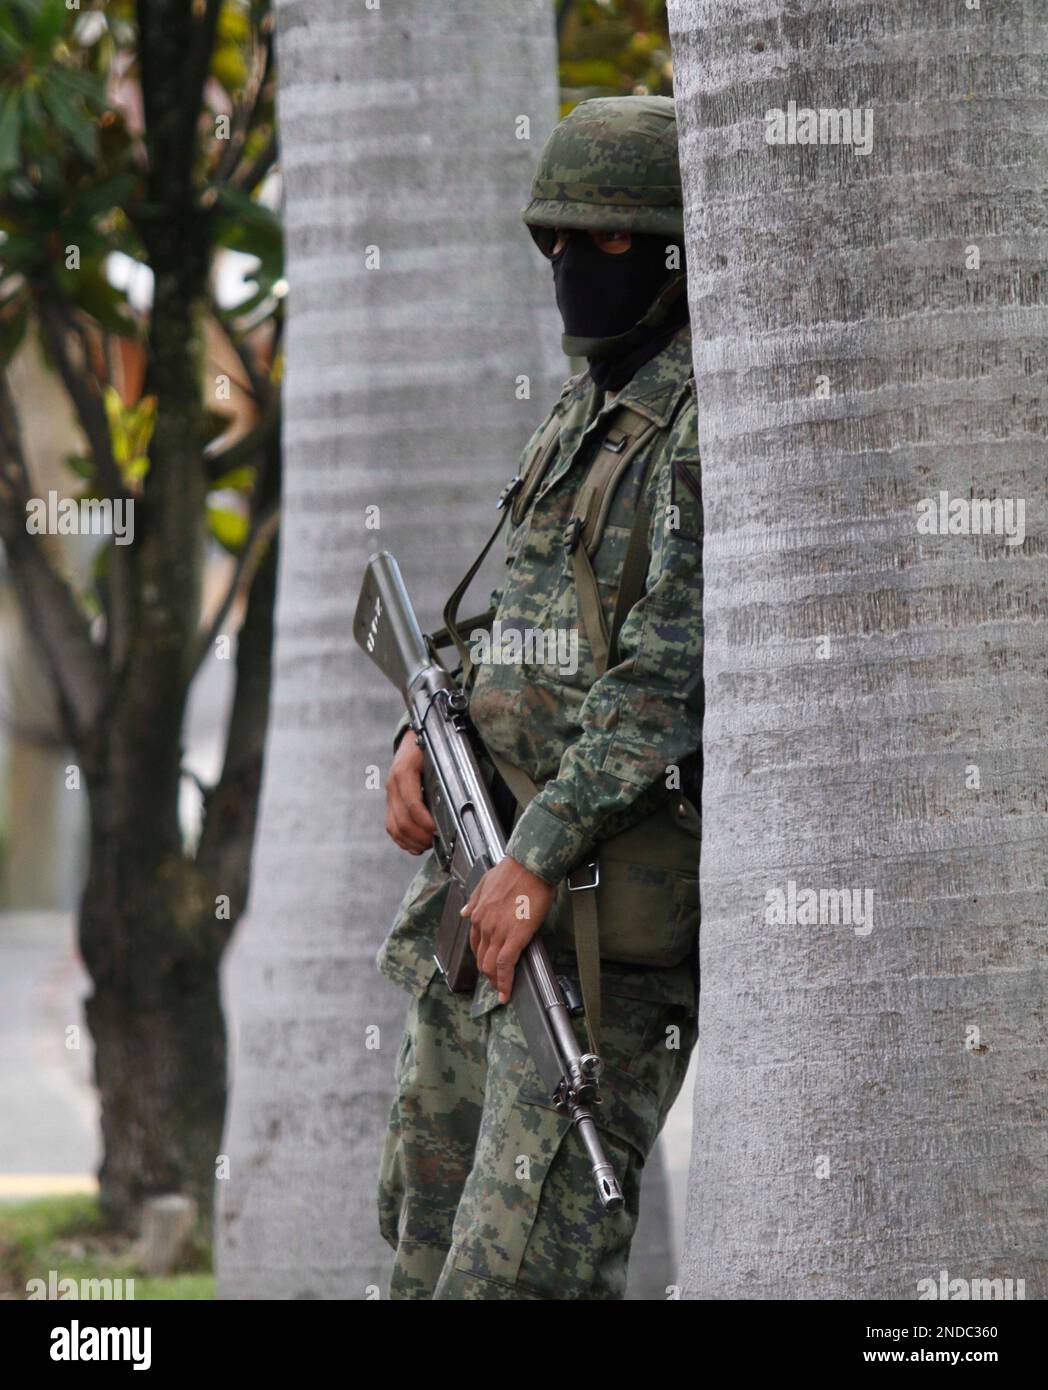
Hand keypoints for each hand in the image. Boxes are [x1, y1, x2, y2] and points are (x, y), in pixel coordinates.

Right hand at [385, 732, 435, 853]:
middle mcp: (393, 785)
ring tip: (427, 845)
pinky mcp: (390, 802)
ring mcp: (389, 795)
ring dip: (411, 840)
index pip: (412, 804)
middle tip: (435, 841)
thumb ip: (442, 775)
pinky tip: (416, 845)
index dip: (424, 821)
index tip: (437, 830)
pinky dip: (402, 839)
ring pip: (394, 827)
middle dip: (419, 835)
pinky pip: (391, 826)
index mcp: (404, 772)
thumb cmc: (427, 747)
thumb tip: (454, 800)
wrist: (411, 739)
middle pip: (402, 820)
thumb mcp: (436, 755)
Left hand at [461, 857, 554, 1002]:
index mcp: (478, 913)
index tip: (485, 964)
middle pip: (481, 957)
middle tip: (494, 981)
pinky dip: (504, 982)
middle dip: (486, 972)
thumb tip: (464, 912)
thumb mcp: (485, 882)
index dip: (480, 956)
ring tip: (500, 990)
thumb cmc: (514, 871)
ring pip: (491, 965)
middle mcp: (484, 925)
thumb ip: (474, 900)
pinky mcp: (515, 937)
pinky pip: (506, 965)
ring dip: (494, 981)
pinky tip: (506, 993)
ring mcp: (498, 932)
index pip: (475, 942)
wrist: (530, 866)